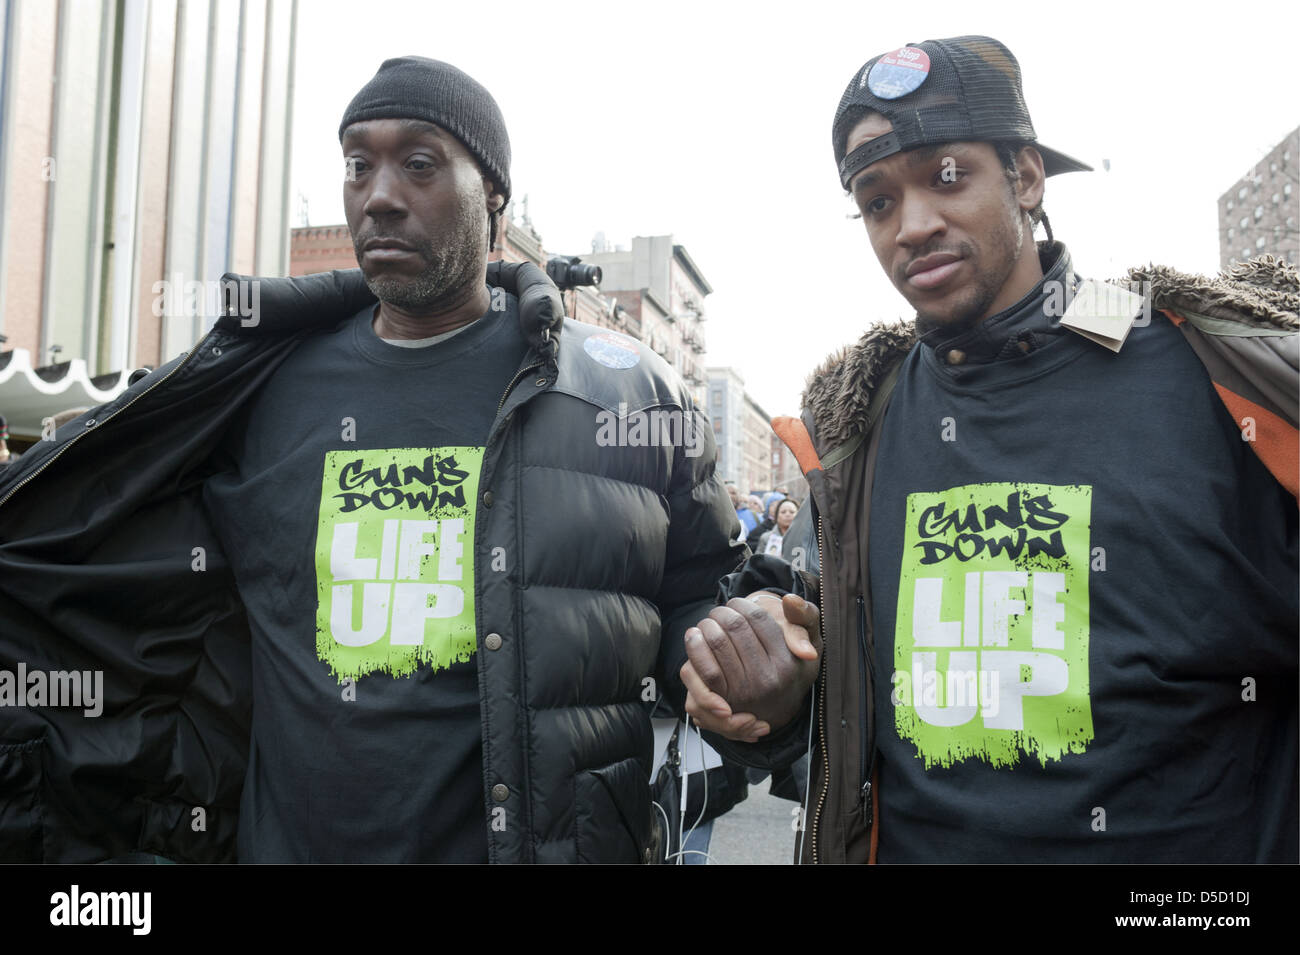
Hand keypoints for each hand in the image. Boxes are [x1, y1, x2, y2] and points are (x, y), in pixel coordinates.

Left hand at [680, 592, 819, 741]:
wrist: (779, 702)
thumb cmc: (791, 663)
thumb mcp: (810, 639)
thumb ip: (804, 615)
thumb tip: (790, 600)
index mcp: (787, 662)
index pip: (756, 617)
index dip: (741, 604)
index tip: (736, 603)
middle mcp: (767, 680)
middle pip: (735, 626)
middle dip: (722, 611)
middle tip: (719, 611)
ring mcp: (744, 693)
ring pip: (717, 641)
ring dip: (708, 624)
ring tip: (709, 622)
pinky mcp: (723, 700)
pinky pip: (704, 667)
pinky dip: (695, 645)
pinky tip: (696, 635)